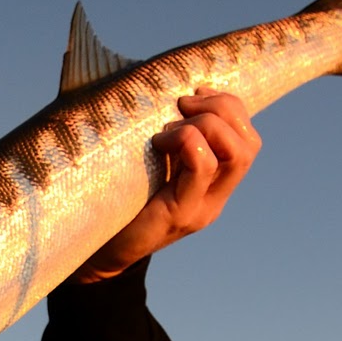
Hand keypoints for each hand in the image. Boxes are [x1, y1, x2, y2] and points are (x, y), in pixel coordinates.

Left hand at [72, 89, 260, 282]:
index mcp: (212, 185)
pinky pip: (203, 166)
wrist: (92, 254)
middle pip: (249, 144)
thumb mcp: (146, 164)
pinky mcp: (179, 214)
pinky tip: (157, 144)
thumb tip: (161, 87)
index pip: (247, 139)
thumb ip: (164, 139)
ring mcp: (200, 209)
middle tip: (181, 105)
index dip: (229, 106)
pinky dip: (186, 142)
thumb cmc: (112, 200)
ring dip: (204, 125)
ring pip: (236, 154)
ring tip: (167, 129)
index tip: (193, 94)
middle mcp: (214, 198)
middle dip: (222, 109)